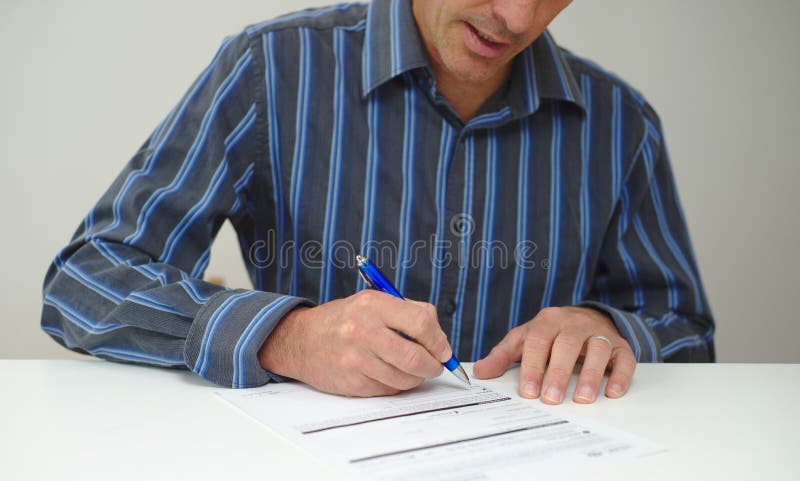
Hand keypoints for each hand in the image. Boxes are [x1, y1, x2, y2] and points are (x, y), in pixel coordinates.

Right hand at [258, 290, 449, 396]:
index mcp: (373, 304)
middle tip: (435, 366)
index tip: (444, 350)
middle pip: (416, 357)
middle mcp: (363, 330)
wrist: (302, 340)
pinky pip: (388, 390)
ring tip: (410, 369)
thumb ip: (408, 312)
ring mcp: (356, 358)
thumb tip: (440, 339)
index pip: (421, 323)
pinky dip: (396, 385)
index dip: (439, 341)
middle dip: (433, 366)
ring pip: (405, 378)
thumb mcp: (372, 302)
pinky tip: (388, 373)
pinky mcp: (352, 382)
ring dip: (416, 378)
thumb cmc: (344, 320)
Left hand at [473, 307, 635, 403]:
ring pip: (597, 349)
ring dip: (591, 375)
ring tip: (582, 399)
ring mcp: (599, 333)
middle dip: (559, 372)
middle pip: (567, 344)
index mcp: (548, 321)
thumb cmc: (551, 334)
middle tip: (551, 398)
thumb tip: (479, 371)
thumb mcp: (524, 339)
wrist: (587, 317)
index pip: (538, 341)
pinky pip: (624, 359)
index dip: (533, 366)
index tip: (528, 391)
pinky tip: (612, 392)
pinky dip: (620, 375)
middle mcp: (575, 323)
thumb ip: (503, 355)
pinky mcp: (620, 346)